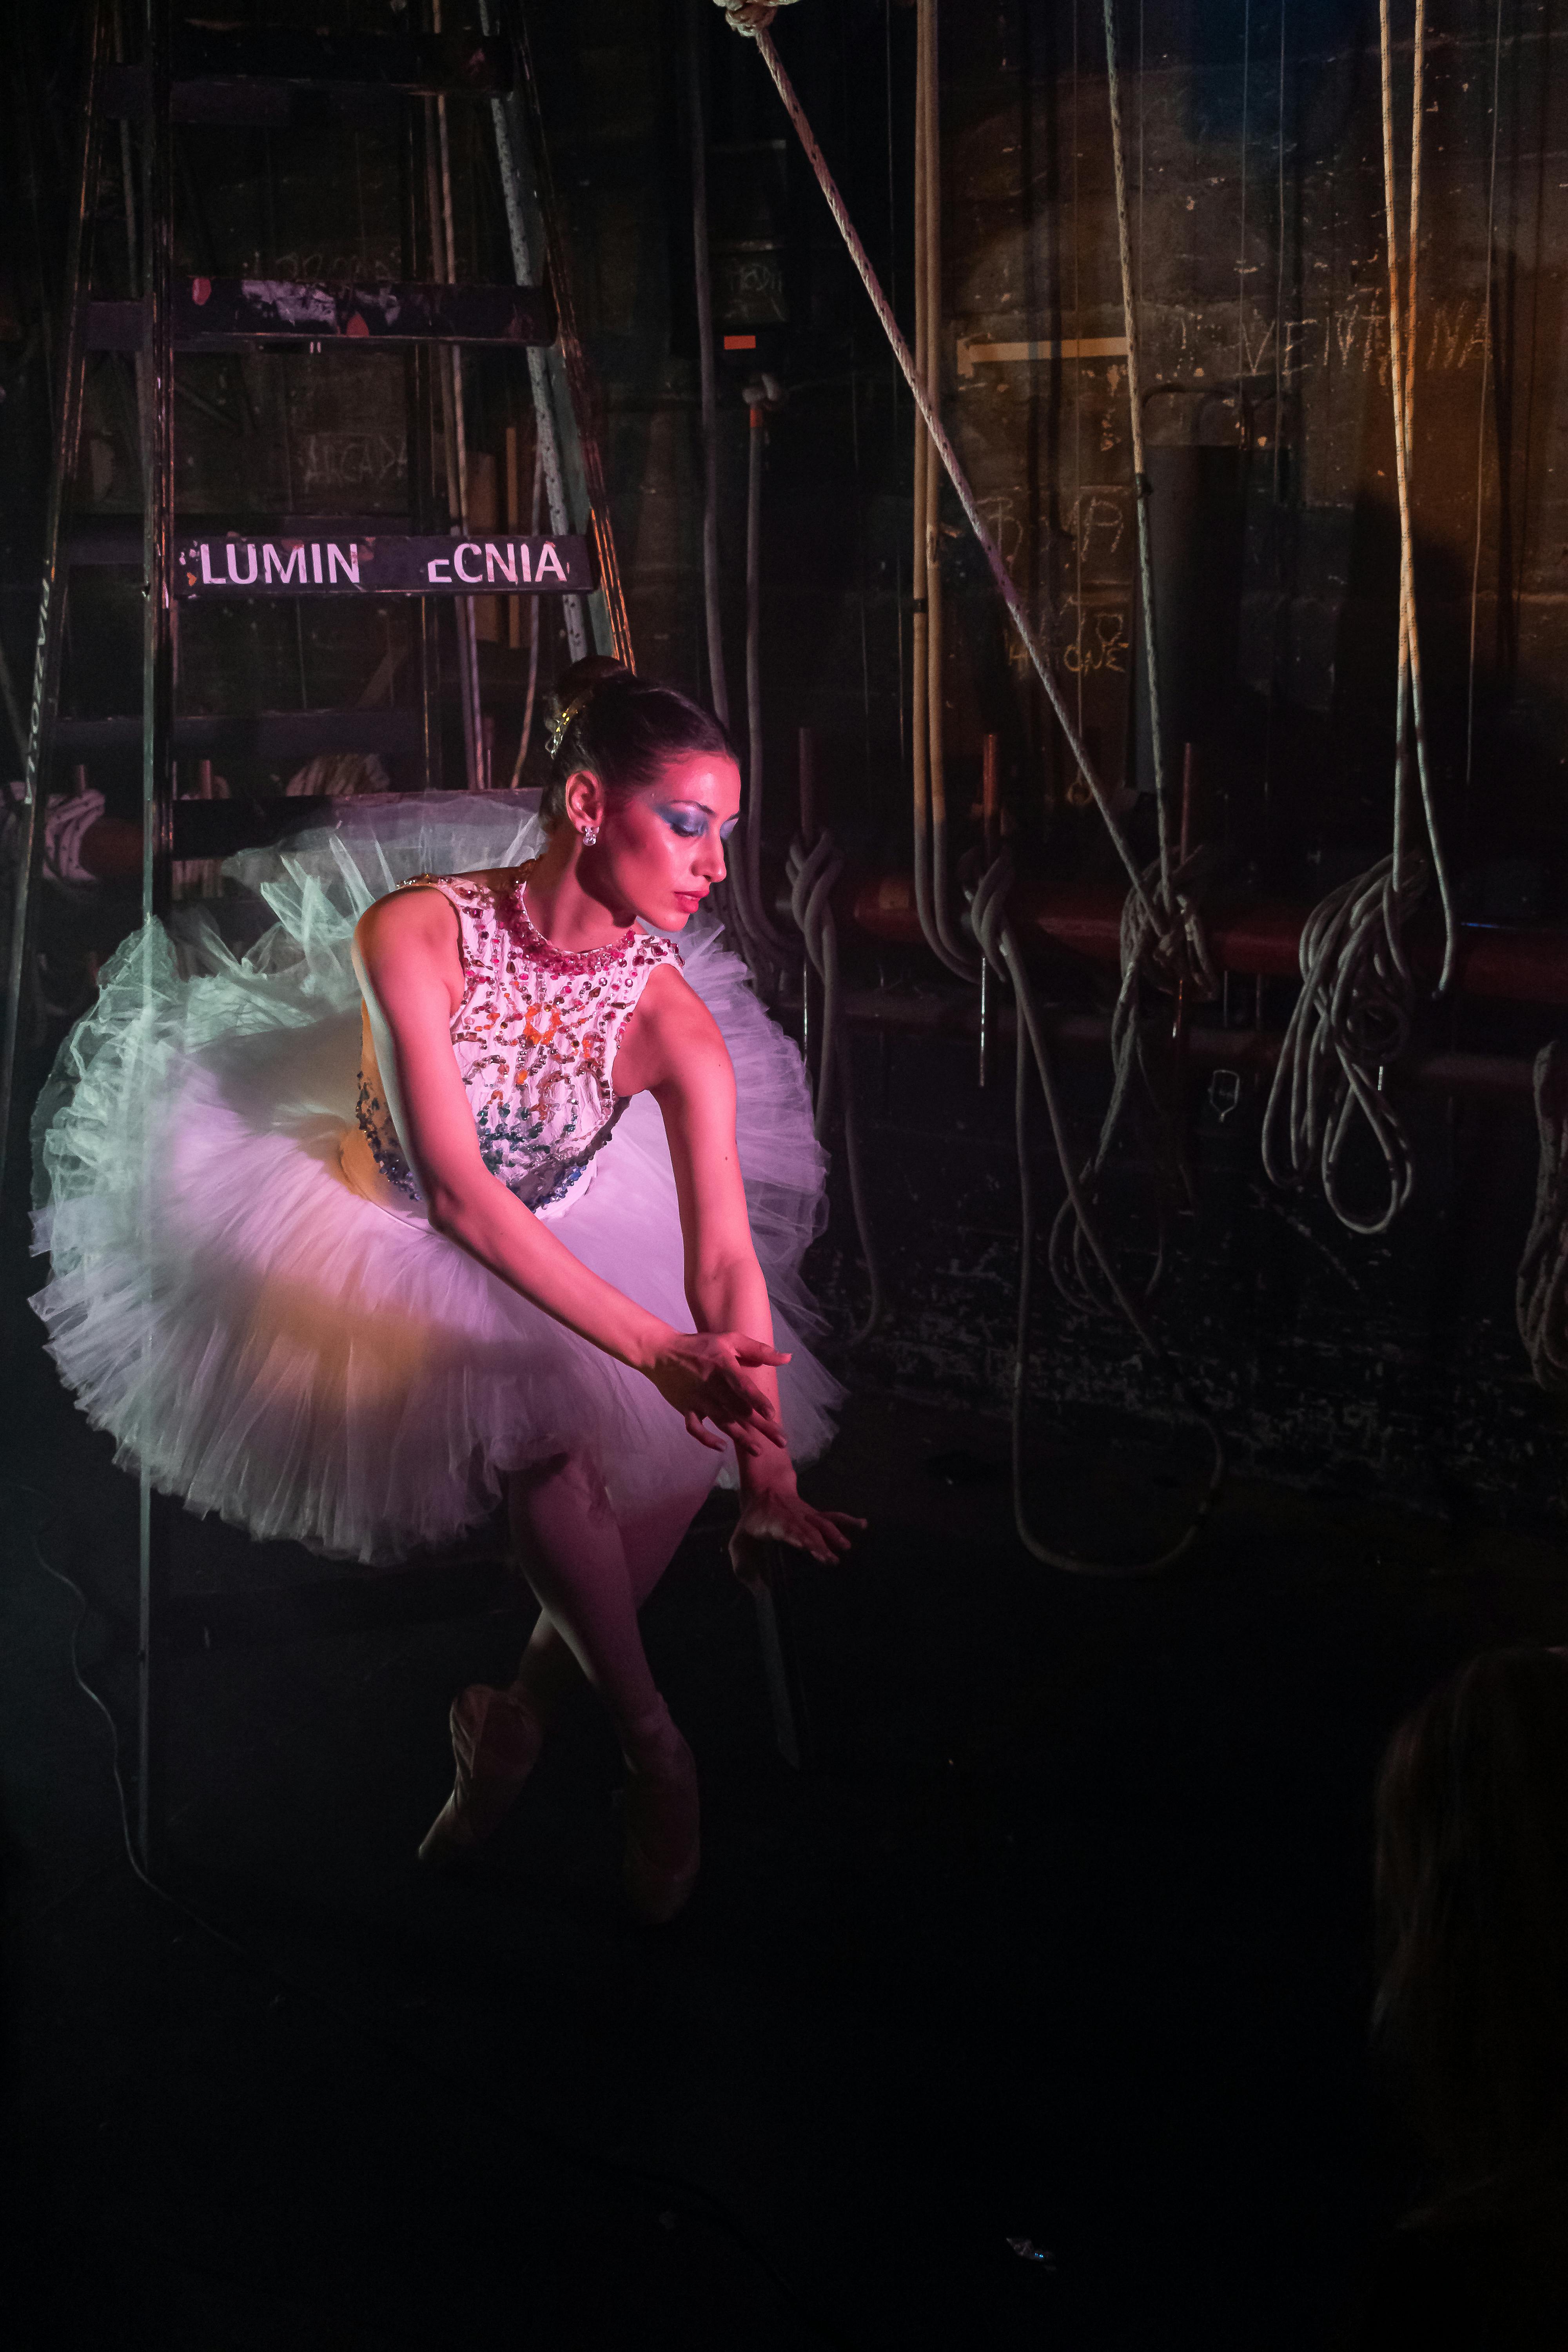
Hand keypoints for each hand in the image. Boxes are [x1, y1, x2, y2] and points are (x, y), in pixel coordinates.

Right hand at [646, 1328, 790, 1451]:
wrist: (661, 1352)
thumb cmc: (700, 1345)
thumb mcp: (729, 1339)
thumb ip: (758, 1350)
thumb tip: (787, 1358)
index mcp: (724, 1366)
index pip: (743, 1386)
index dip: (757, 1401)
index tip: (772, 1415)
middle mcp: (711, 1385)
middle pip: (739, 1410)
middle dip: (761, 1427)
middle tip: (782, 1442)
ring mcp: (698, 1399)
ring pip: (722, 1422)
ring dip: (741, 1438)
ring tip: (759, 1451)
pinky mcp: (685, 1408)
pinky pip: (694, 1428)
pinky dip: (706, 1439)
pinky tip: (722, 1447)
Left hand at [728, 1475, 865, 1588]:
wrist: (764, 1491)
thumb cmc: (751, 1526)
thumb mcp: (739, 1545)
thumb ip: (746, 1569)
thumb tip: (761, 1593)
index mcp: (770, 1523)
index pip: (783, 1528)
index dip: (795, 1536)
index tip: (805, 1545)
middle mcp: (790, 1516)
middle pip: (806, 1529)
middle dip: (818, 1544)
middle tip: (830, 1560)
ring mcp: (804, 1514)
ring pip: (820, 1522)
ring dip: (833, 1534)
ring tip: (845, 1548)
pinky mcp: (814, 1515)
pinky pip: (832, 1517)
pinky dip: (847, 1520)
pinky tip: (862, 1525)